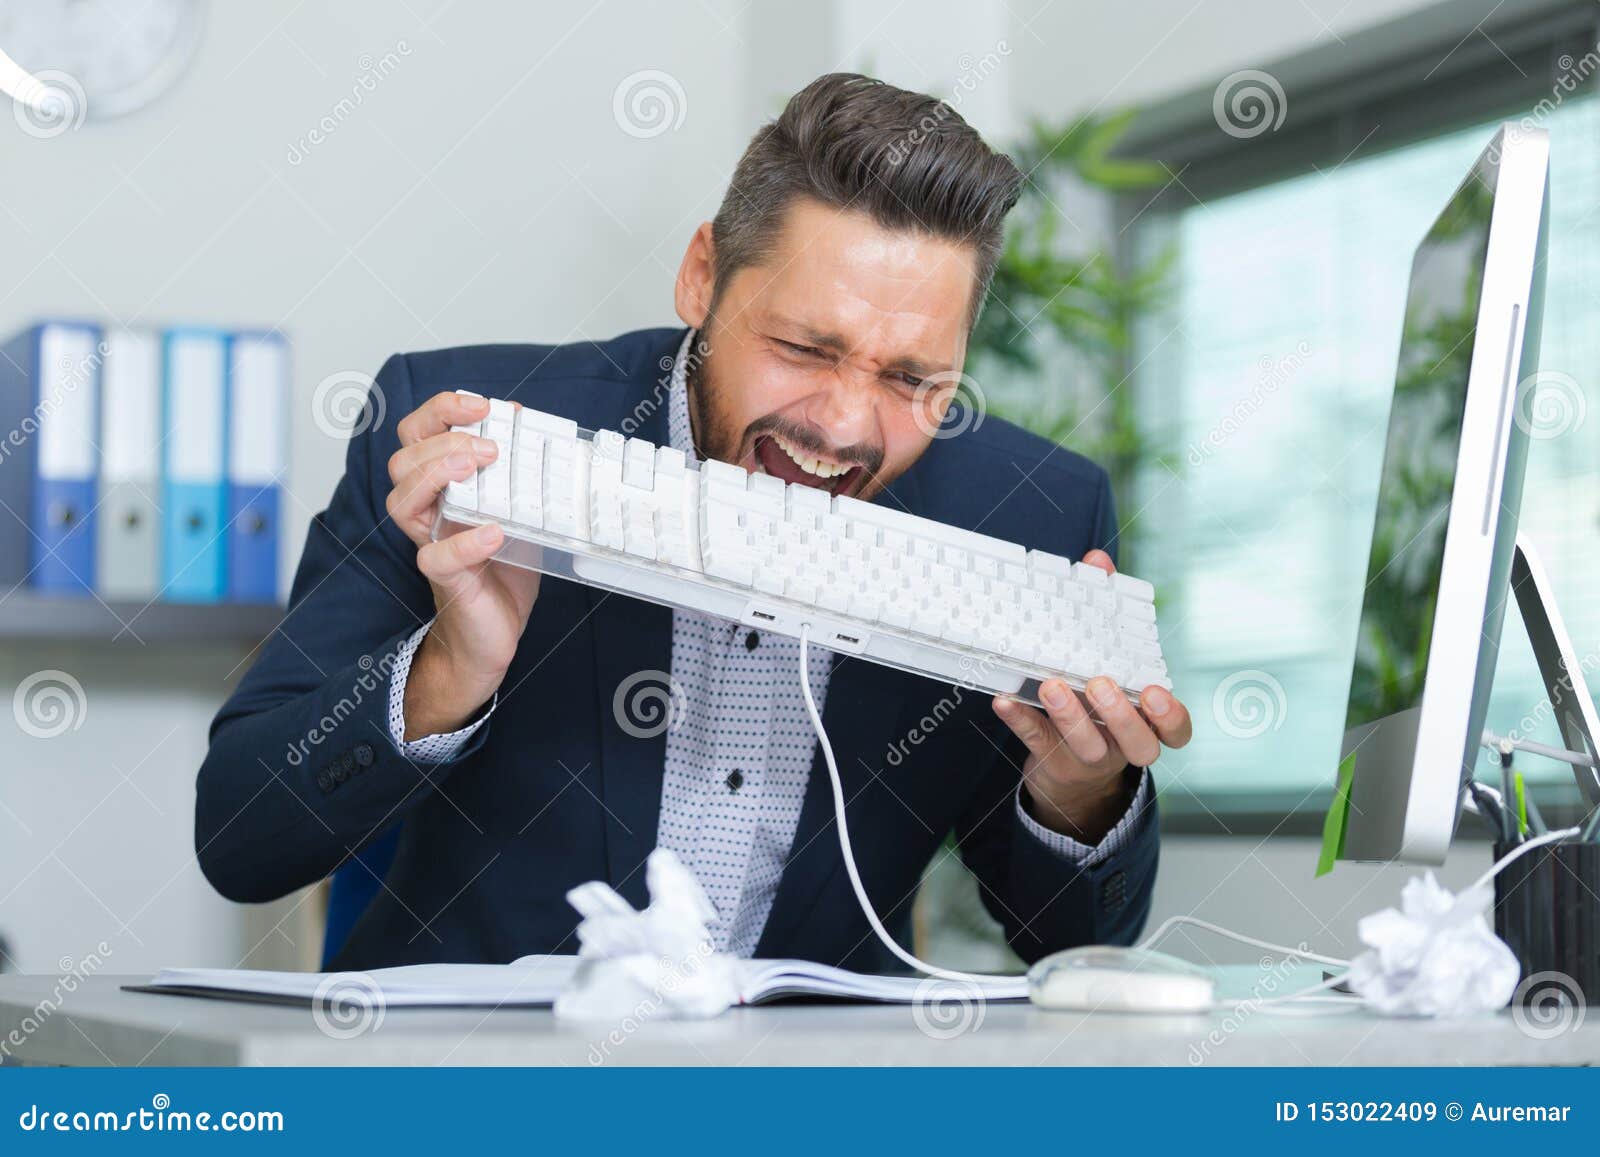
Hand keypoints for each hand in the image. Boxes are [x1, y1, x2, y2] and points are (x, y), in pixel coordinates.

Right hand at [386, 390, 540, 737]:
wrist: (495, 634)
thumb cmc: (503, 569)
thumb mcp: (518, 510)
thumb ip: (520, 474)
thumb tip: (535, 427)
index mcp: (441, 488)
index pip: (418, 435)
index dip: (440, 410)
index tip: (480, 404)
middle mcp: (427, 513)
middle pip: (403, 460)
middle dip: (443, 439)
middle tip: (488, 444)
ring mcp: (431, 545)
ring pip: (402, 501)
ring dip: (438, 474)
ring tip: (479, 464)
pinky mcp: (446, 582)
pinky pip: (437, 557)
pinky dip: (465, 541)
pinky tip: (493, 531)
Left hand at [991, 549, 1191, 843]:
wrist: (1070, 768)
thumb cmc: (1097, 700)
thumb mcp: (1108, 657)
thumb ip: (1106, 608)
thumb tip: (1098, 560)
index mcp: (1147, 720)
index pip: (1177, 730)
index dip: (1171, 717)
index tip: (1154, 692)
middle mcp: (1124, 743)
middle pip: (1138, 744)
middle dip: (1120, 716)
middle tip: (1099, 684)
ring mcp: (1088, 756)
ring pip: (1087, 747)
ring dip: (1070, 717)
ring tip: (1051, 685)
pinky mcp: (1051, 759)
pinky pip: (1036, 741)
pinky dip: (1020, 720)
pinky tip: (1004, 698)